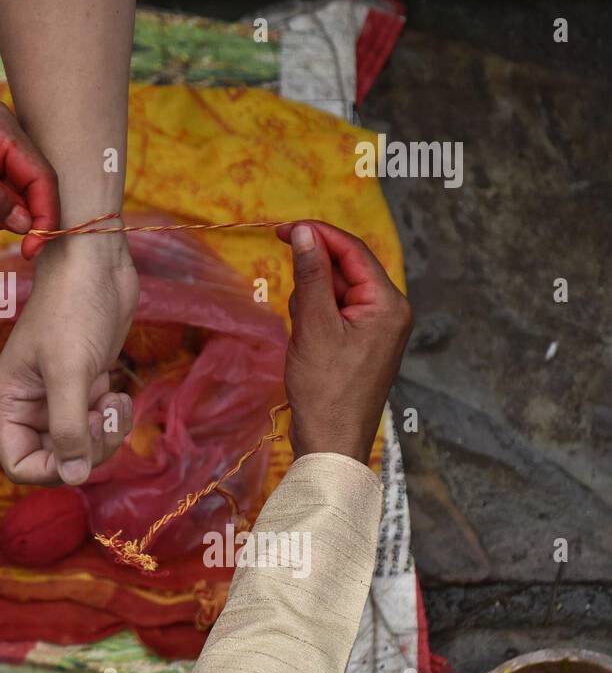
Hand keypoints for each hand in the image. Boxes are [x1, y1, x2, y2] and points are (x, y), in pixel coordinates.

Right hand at [0, 234, 137, 484]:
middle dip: (89, 448)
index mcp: (8, 404)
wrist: (95, 264)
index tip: (82, 446)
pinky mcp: (82, 388)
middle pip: (56, 461)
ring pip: (81, 447)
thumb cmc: (73, 309)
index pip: (20, 466)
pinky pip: (96, 426)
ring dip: (106, 434)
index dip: (53, 469)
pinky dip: (112, 418)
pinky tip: (119, 393)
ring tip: (116, 402)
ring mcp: (56, 399)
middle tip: (106, 417)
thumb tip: (73, 477)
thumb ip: (69, 428)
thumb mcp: (69, 371)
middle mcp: (27, 407)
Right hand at [276, 221, 411, 463]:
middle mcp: (390, 312)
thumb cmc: (326, 388)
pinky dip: (314, 318)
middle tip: (295, 307)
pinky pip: (334, 313)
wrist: (331, 442)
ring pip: (336, 292)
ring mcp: (377, 329)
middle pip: (345, 270)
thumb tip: (304, 233)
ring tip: (304, 336)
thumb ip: (310, 275)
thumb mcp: (313, 325)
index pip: (353, 251)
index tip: (282, 230)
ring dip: (311, 302)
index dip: (318, 234)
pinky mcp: (361, 343)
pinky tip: (306, 342)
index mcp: (388, 304)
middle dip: (312, 279)